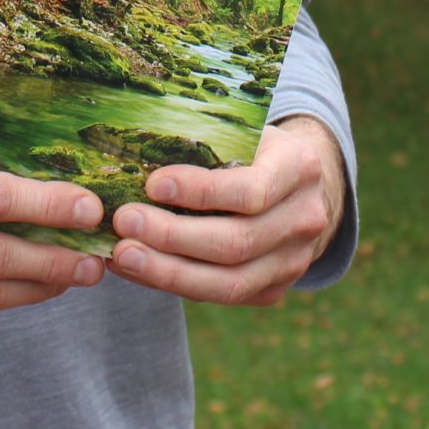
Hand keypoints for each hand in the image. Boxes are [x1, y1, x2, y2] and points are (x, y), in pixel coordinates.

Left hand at [106, 115, 346, 306]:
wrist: (298, 187)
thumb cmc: (255, 150)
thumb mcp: (244, 132)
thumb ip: (206, 144)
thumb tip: (135, 156)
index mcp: (299, 168)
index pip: (251, 190)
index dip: (200, 192)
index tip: (153, 184)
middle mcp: (305, 219)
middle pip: (236, 242)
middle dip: (173, 236)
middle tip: (124, 221)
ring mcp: (295, 261)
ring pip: (228, 282)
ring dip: (168, 271)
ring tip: (123, 255)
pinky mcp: (273, 289)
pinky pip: (221, 296)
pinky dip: (174, 284)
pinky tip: (139, 268)